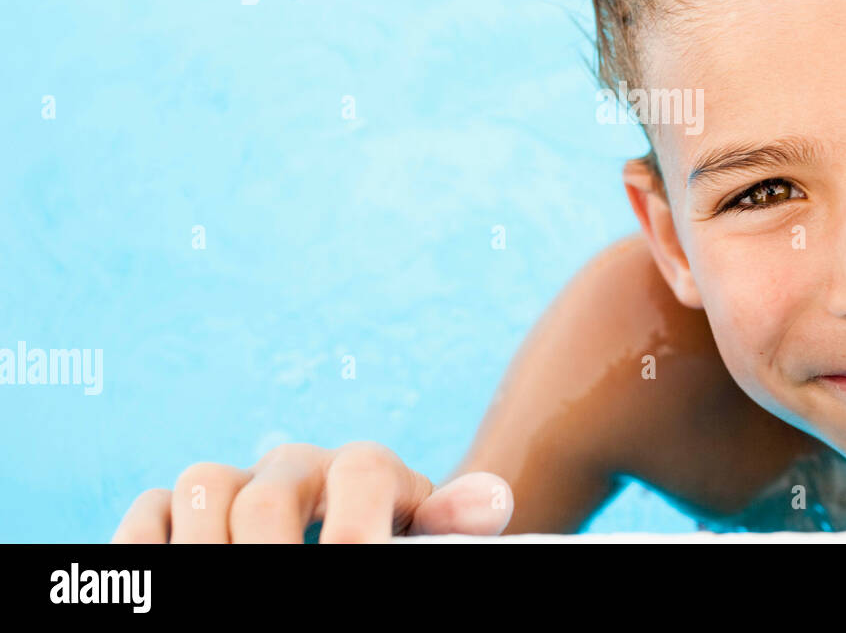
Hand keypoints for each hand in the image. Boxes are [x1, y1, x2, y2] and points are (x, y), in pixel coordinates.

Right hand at [112, 442, 512, 542]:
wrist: (356, 540)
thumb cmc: (391, 545)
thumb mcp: (424, 538)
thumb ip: (451, 522)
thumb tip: (494, 502)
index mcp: (365, 470)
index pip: (365, 468)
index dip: (362, 520)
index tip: (359, 561)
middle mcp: (297, 468)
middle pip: (271, 487)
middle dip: (269, 544)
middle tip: (271, 582)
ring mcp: (236, 484)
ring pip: (204, 482)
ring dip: (203, 541)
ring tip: (212, 583)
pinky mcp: (179, 511)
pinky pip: (150, 507)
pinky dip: (145, 543)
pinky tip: (159, 578)